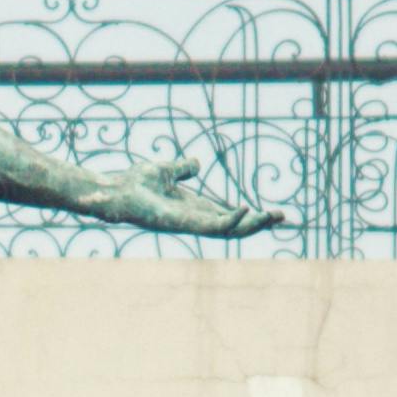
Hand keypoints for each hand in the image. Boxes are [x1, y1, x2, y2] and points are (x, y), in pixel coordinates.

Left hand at [108, 156, 284, 239]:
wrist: (113, 190)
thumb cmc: (134, 183)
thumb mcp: (167, 170)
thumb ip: (183, 169)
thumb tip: (197, 164)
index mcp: (194, 209)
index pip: (227, 216)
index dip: (250, 216)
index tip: (274, 212)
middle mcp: (193, 219)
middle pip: (233, 228)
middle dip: (258, 224)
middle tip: (283, 217)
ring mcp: (187, 224)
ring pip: (226, 232)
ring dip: (250, 226)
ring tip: (272, 216)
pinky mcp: (179, 224)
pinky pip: (209, 226)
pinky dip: (229, 220)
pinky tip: (245, 209)